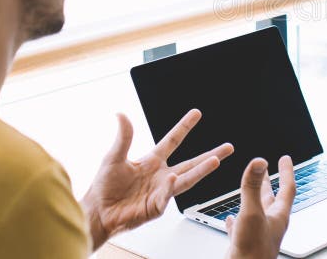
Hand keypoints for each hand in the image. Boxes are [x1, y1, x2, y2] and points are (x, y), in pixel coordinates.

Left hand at [81, 109, 233, 248]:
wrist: (98, 212)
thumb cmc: (104, 187)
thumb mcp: (113, 157)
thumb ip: (123, 137)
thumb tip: (121, 115)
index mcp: (152, 161)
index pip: (173, 140)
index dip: (184, 127)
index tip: (196, 113)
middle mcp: (162, 175)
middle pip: (191, 162)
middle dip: (211, 155)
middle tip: (228, 147)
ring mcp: (161, 191)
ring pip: (187, 179)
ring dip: (202, 170)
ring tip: (216, 161)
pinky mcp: (156, 207)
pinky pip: (166, 196)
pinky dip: (170, 188)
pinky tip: (173, 179)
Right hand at [225, 156, 295, 258]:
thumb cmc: (252, 251)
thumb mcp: (252, 213)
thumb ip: (253, 187)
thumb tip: (259, 162)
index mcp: (278, 216)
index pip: (287, 188)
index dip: (286, 171)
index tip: (285, 158)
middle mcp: (270, 225)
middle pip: (271, 199)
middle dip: (269, 182)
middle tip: (268, 169)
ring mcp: (258, 235)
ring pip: (256, 212)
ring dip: (253, 198)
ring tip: (250, 189)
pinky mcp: (244, 245)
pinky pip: (241, 229)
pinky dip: (236, 221)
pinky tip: (230, 219)